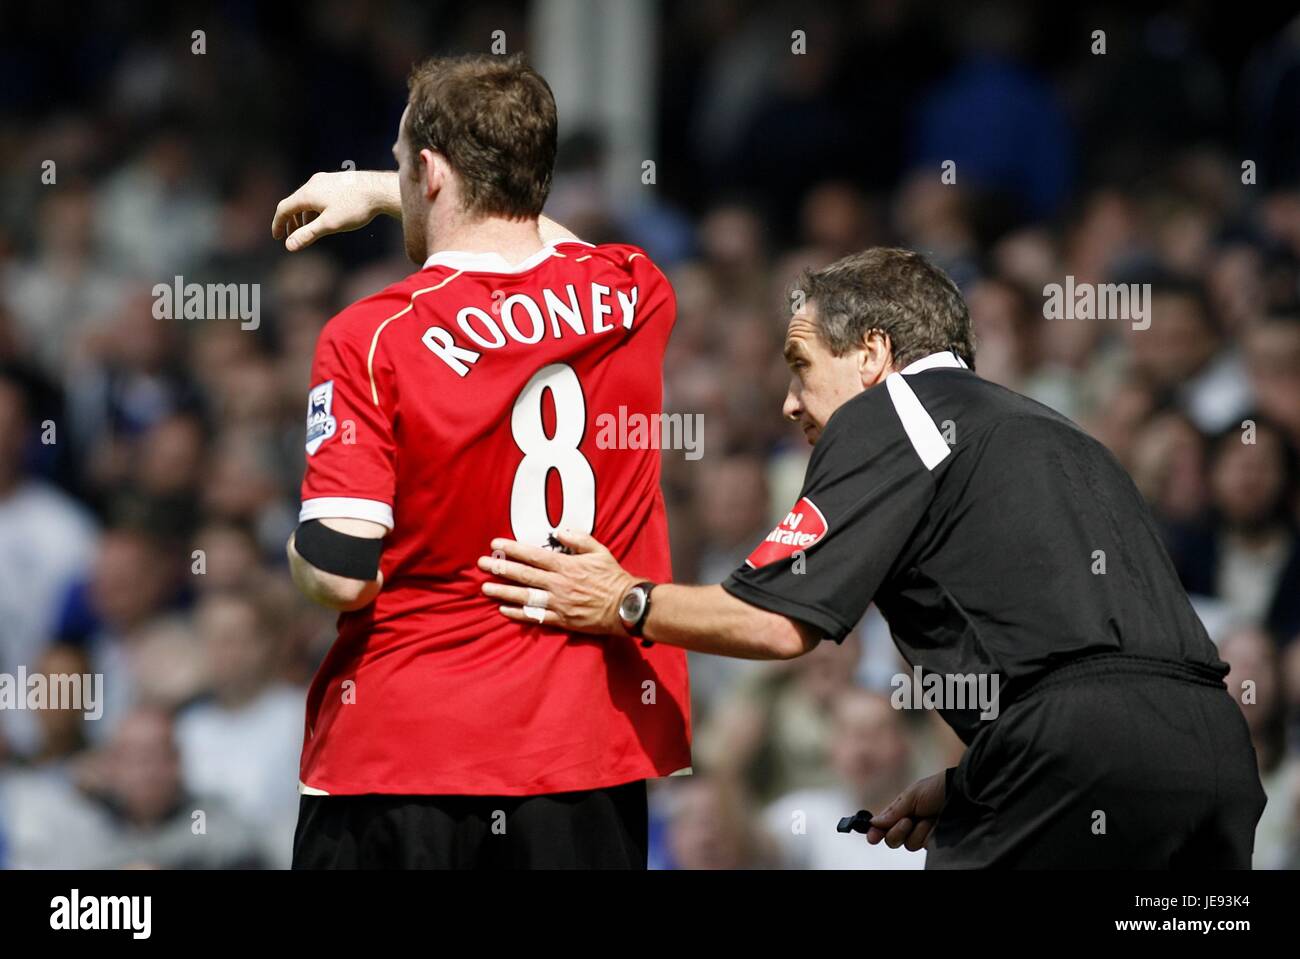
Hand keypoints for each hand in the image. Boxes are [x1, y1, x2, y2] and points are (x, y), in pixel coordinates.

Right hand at [271, 170, 399, 250]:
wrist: (379, 190)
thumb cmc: (355, 207)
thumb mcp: (330, 225)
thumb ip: (308, 235)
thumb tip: (289, 246)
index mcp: (307, 194)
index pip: (283, 208)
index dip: (278, 224)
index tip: (277, 237)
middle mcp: (313, 184)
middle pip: (294, 203)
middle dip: (291, 221)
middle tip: (292, 237)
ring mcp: (325, 180)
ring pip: (307, 199)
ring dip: (304, 216)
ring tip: (309, 230)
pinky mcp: (337, 181)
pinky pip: (318, 196)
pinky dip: (315, 209)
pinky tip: (325, 217)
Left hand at [477, 528, 636, 634]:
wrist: (625, 606)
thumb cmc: (613, 577)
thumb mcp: (599, 551)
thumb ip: (578, 539)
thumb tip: (558, 531)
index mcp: (566, 565)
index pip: (533, 555)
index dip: (512, 549)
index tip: (495, 543)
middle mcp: (558, 584)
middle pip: (523, 575)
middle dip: (500, 568)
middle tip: (482, 564)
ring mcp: (558, 603)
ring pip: (525, 597)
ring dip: (503, 592)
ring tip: (485, 589)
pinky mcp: (561, 620)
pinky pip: (535, 617)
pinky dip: (519, 614)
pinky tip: (504, 610)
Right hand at [866, 771, 946, 850]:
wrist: (962, 794)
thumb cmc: (935, 789)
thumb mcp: (911, 796)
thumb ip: (893, 812)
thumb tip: (874, 822)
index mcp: (901, 811)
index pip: (883, 825)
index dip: (875, 832)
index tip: (872, 838)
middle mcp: (909, 824)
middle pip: (892, 839)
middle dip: (897, 832)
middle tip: (907, 821)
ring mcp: (921, 833)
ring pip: (908, 844)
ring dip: (917, 831)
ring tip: (929, 818)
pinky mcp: (934, 842)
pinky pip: (922, 845)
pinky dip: (927, 835)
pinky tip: (936, 825)